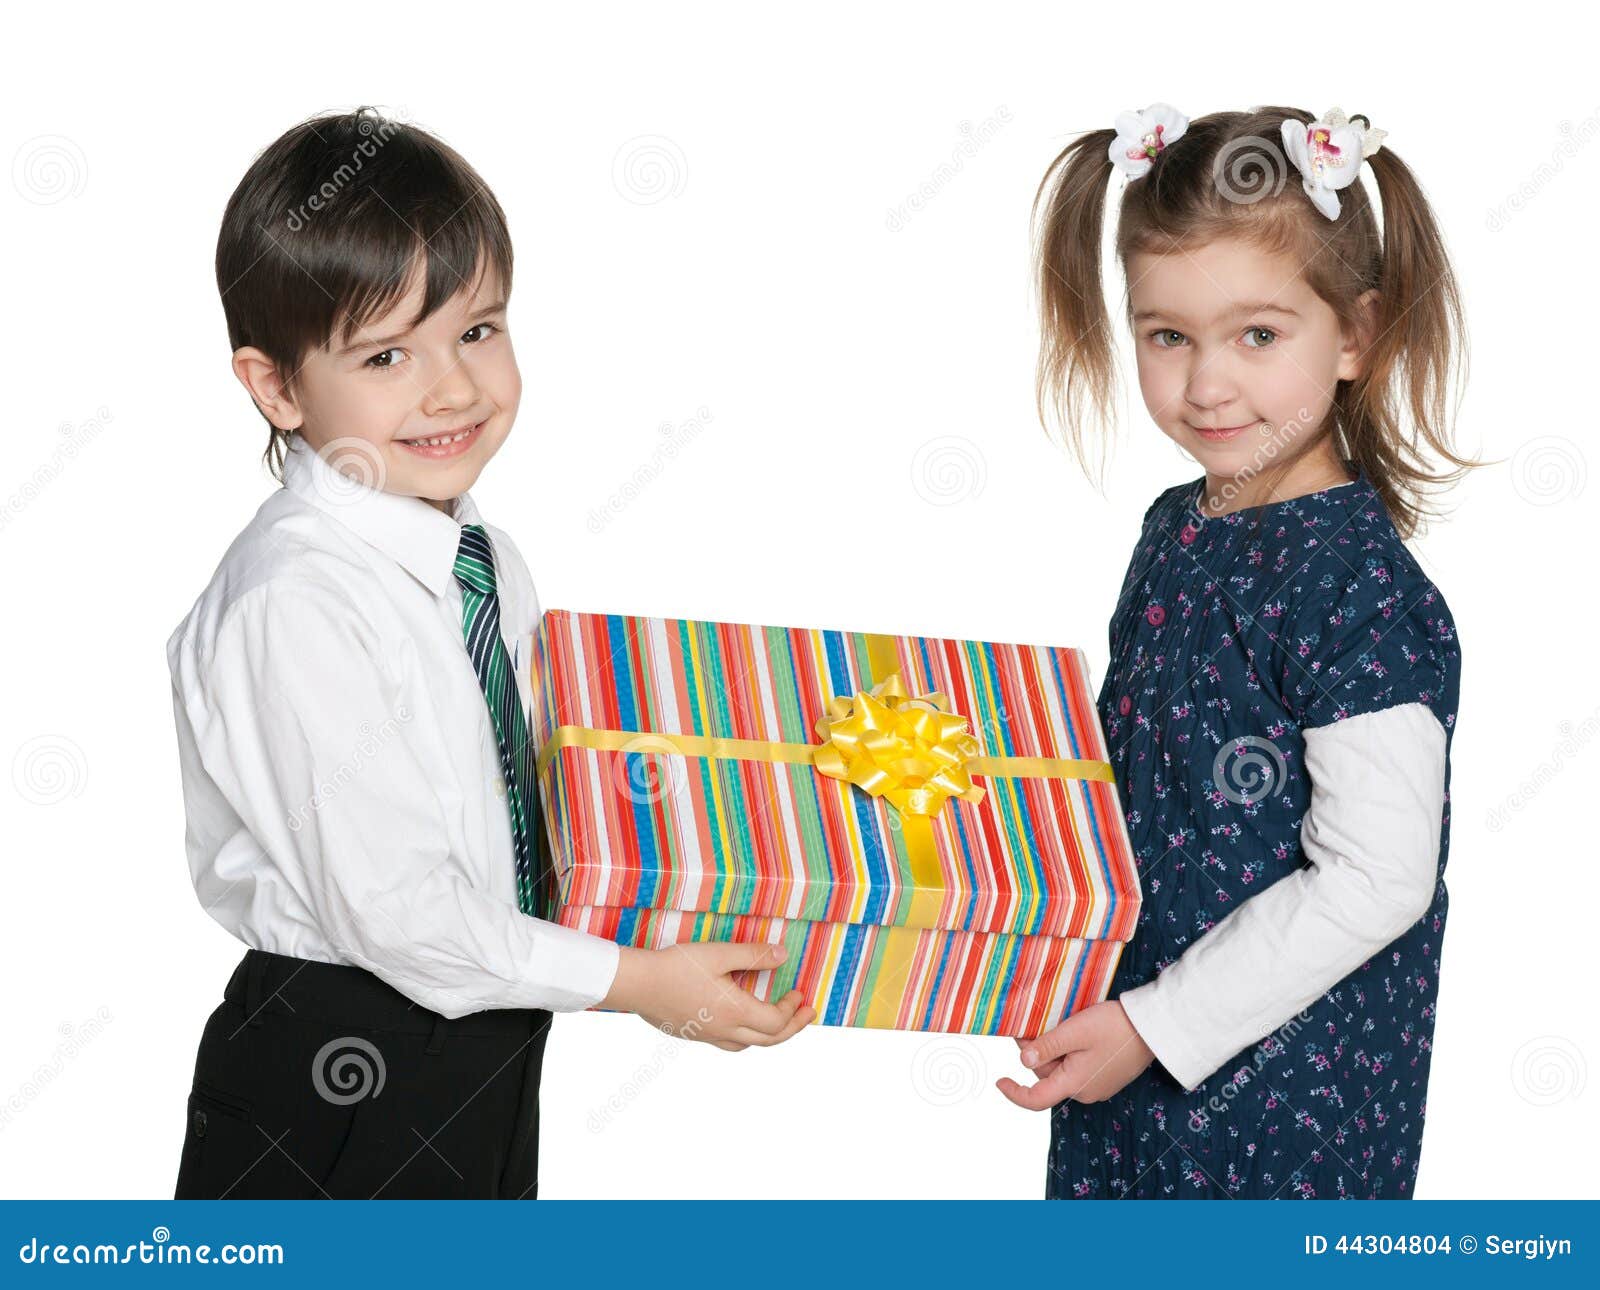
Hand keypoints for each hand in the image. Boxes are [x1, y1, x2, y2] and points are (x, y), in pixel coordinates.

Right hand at [599, 941, 815, 1050]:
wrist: (638, 984)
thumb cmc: (677, 966)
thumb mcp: (718, 953)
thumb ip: (752, 955)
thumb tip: (784, 956)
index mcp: (735, 1011)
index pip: (776, 1022)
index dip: (792, 1010)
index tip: (798, 993)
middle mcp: (724, 1030)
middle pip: (769, 1040)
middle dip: (792, 1028)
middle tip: (806, 1015)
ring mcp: (708, 1036)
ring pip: (748, 1045)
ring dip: (769, 1036)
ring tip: (778, 1022)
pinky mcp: (694, 1035)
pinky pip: (729, 1043)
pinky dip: (746, 1036)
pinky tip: (741, 1022)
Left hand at [995, 999, 1153, 1109]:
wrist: (1153, 1028)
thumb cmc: (1114, 1028)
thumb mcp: (1075, 1032)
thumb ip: (1047, 1047)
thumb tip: (1023, 1062)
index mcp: (1074, 1084)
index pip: (1036, 1098)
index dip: (1014, 1093)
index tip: (999, 1081)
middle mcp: (1084, 1091)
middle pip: (1048, 1076)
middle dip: (1037, 1053)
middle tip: (1033, 1024)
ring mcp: (1097, 1085)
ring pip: (1062, 1070)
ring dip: (1053, 1050)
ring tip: (1055, 1024)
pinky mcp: (1106, 1076)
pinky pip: (1078, 1067)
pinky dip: (1069, 1052)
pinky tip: (1074, 1033)